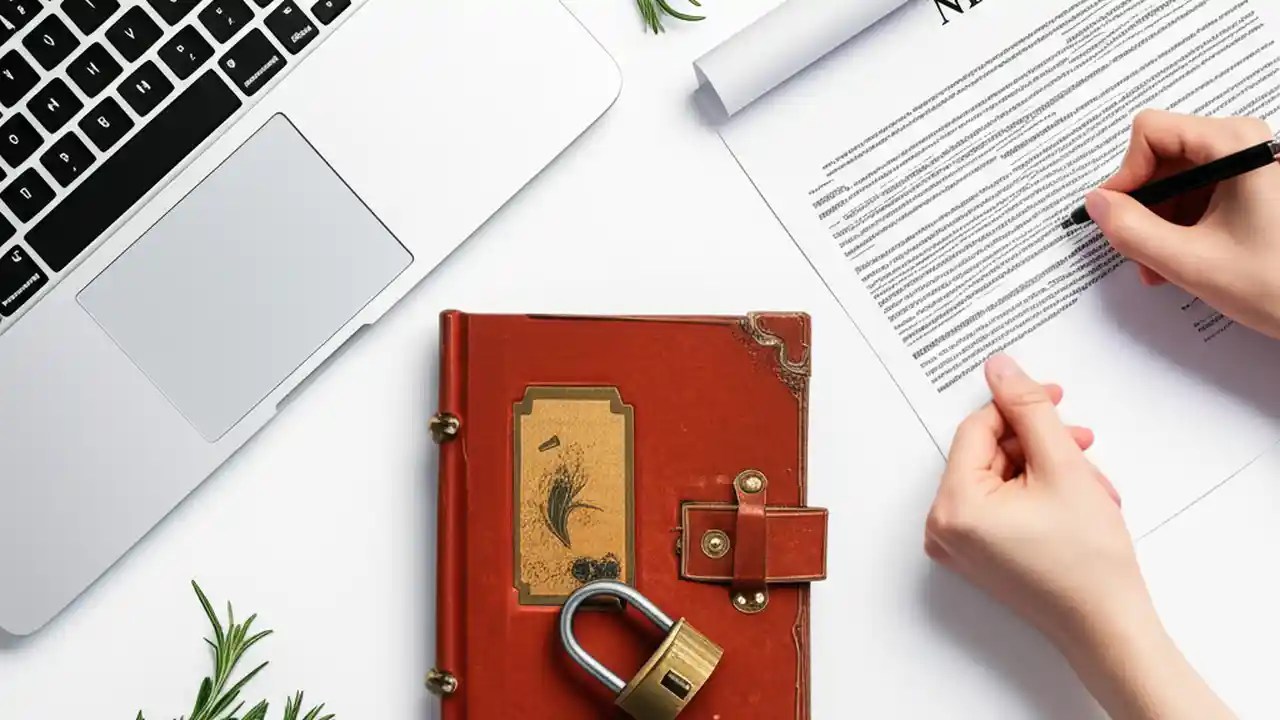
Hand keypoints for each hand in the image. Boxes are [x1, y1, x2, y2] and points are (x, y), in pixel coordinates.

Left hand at [926, 354, 1232, 719]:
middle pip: (991, 453)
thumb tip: (1000, 367)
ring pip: (1002, 477)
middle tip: (1083, 447)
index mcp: (953, 505)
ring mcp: (958, 545)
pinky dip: (1038, 494)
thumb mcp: (1062, 466)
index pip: (978, 430)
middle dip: (1042, 445)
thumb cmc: (1088, 563)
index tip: (1056, 398)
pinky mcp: (977, 555)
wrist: (1108, 628)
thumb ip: (1030, 409)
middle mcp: (944, 527)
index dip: (1020, 408)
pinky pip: (1001, 503)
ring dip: (1048, 470)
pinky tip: (1075, 502)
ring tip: (1090, 488)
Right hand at [1088, 110, 1279, 337]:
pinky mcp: (1252, 187)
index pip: (1151, 132)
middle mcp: (1245, 146)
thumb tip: (1096, 205)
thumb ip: (1131, 231)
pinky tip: (1178, 259)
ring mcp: (1250, 166)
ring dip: (1157, 220)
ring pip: (1176, 177)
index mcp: (1236, 146)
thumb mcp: (1191, 262)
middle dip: (1141, 204)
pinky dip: (1179, 224)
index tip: (1115, 212)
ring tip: (1157, 264)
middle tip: (1132, 245)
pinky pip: (1198, 192)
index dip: (1125, 174)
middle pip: (1162, 155)